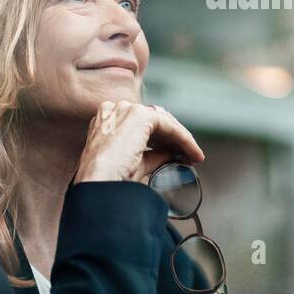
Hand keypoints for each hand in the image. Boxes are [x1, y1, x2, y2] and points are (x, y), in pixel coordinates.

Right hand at [73, 100, 204, 184]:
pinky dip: (184, 139)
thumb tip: (171, 154)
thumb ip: (152, 155)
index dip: (162, 139)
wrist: (100, 183)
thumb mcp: (134, 163)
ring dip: (181, 139)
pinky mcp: (140, 115)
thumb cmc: (109, 179)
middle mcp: (114, 110)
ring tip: (194, 155)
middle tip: (188, 154)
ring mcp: (126, 110)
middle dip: (173, 138)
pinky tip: (193, 153)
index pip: (141, 125)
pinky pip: (169, 126)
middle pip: (154, 120)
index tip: (176, 153)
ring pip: (163, 122)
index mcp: (106, 121)